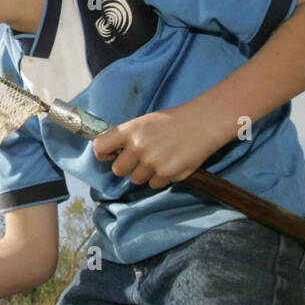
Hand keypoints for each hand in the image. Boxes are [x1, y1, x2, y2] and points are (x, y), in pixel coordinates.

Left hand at [91, 103, 227, 188]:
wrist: (204, 122)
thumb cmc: (174, 121)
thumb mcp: (145, 121)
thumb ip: (128, 136)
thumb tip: (111, 152)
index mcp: (130, 130)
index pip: (100, 147)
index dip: (102, 154)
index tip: (108, 155)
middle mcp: (138, 147)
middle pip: (118, 170)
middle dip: (127, 167)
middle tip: (141, 158)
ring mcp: (153, 162)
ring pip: (137, 179)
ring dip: (145, 173)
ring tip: (160, 158)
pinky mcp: (168, 173)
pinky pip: (155, 184)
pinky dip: (161, 177)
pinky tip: (171, 163)